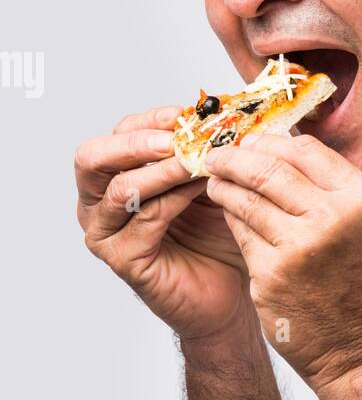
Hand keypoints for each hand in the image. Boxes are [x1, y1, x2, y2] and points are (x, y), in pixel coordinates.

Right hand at [75, 104, 252, 342]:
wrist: (230, 289)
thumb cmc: (217, 233)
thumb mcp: (213, 180)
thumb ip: (207, 148)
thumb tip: (221, 110)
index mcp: (115, 175)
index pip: (119, 134)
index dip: (151, 120)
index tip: (187, 112)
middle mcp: (100, 202)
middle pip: (93, 157)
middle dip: (136, 142)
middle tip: (175, 138)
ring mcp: (106, 233)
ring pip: (119, 189)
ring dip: (161, 171)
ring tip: (196, 163)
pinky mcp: (122, 259)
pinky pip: (142, 221)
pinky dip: (172, 201)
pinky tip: (200, 193)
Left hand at [203, 133, 361, 399]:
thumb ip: (332, 187)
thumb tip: (286, 148)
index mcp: (360, 198)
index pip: (303, 149)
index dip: (271, 141)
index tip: (251, 141)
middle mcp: (331, 218)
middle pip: (267, 167)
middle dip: (234, 156)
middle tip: (216, 153)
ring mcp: (298, 247)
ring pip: (245, 198)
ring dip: (223, 185)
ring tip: (215, 182)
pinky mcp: (270, 275)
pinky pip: (239, 232)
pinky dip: (230, 218)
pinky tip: (228, 216)